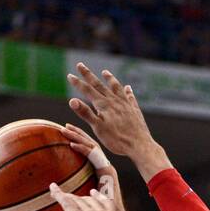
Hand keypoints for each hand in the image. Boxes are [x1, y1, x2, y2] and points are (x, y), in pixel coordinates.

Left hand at [50, 184, 119, 210]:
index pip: (106, 202)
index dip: (98, 196)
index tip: (93, 192)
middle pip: (88, 200)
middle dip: (78, 198)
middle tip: (69, 198)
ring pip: (77, 200)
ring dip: (67, 196)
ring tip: (55, 194)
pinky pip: (66, 201)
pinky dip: (58, 193)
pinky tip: (52, 188)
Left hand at [59, 121, 130, 210]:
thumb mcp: (81, 199)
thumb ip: (70, 192)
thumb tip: (52, 192)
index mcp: (99, 170)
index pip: (88, 150)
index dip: (78, 141)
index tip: (64, 135)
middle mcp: (103, 166)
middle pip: (90, 145)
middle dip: (77, 134)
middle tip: (64, 127)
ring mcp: (107, 167)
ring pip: (92, 146)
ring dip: (78, 137)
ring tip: (65, 130)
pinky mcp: (108, 171)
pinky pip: (94, 156)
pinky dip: (83, 149)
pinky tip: (72, 145)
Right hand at [66, 62, 171, 182]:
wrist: (140, 145)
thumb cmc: (117, 140)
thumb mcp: (98, 128)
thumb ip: (85, 113)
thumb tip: (72, 100)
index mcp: (104, 105)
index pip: (88, 91)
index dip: (78, 83)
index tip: (69, 75)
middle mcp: (114, 101)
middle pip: (99, 85)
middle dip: (88, 75)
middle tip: (80, 65)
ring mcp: (126, 104)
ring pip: (116, 87)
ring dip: (109, 79)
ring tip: (105, 72)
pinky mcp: (135, 110)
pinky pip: (130, 97)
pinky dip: (127, 91)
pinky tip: (128, 88)